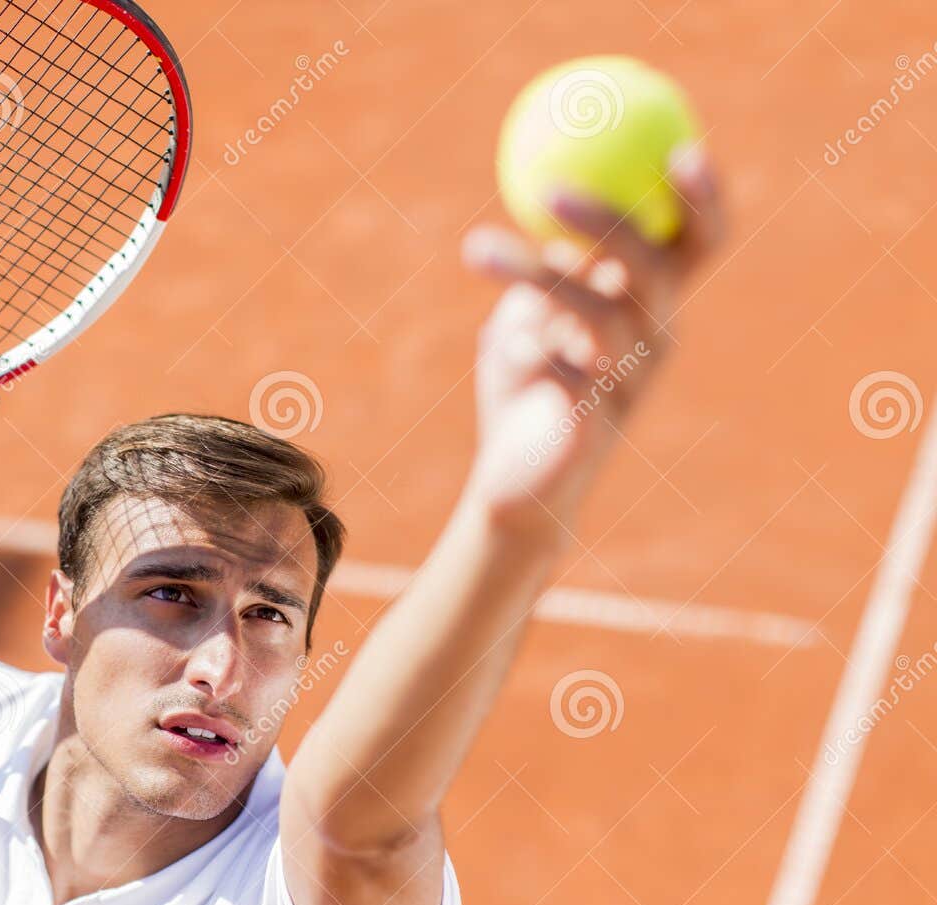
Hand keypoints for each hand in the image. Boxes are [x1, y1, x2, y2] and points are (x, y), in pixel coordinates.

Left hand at [460, 144, 722, 536]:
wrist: (519, 480)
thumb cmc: (526, 382)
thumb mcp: (530, 306)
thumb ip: (546, 256)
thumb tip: (534, 176)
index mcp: (652, 301)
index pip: (698, 241)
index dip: (705, 197)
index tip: (681, 147)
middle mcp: (656, 338)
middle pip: (653, 265)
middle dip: (609, 220)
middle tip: (551, 190)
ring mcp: (633, 382)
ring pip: (596, 311)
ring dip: (535, 273)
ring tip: (476, 249)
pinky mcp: (598, 421)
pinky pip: (569, 369)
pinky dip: (530, 349)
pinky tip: (506, 348)